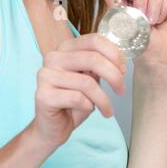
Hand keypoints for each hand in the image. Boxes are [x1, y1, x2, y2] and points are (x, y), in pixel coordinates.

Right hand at [30, 34, 127, 148]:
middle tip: (121, 91)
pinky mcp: (43, 95)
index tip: (123, 70)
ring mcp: (45, 76)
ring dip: (103, 99)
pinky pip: (77, 98)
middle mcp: (52, 58)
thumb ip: (99, 65)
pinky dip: (88, 106)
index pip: (94, 40)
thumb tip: (120, 62)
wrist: (53, 127)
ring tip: (107, 110)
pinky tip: (86, 110)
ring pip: (87, 82)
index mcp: (65, 49)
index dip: (114, 54)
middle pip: (93, 59)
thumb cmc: (73, 102)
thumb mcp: (90, 78)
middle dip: (114, 77)